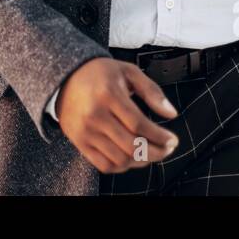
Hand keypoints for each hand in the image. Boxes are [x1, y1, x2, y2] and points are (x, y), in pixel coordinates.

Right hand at [55, 58, 180, 173]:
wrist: (66, 75)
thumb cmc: (99, 72)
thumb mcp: (129, 72)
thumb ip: (152, 91)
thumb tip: (171, 113)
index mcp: (108, 95)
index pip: (139, 125)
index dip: (160, 137)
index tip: (172, 140)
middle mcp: (95, 115)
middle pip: (131, 146)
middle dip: (156, 152)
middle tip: (167, 149)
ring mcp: (85, 131)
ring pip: (120, 159)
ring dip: (141, 161)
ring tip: (151, 153)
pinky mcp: (79, 142)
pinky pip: (104, 165)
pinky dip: (122, 166)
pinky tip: (132, 158)